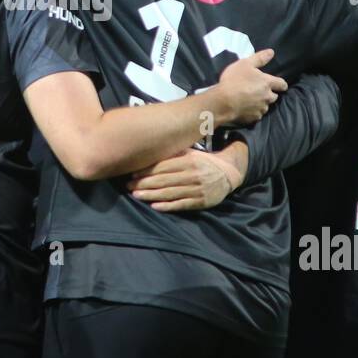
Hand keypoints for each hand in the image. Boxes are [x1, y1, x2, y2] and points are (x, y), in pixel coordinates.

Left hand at [127, 147, 244, 212]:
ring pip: (170, 193)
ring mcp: (197, 189)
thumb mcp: (192, 153)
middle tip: (128, 185)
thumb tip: (153, 151)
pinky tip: (154, 206)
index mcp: (189, 161)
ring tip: (136, 195)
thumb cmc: (204, 162)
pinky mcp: (201, 202)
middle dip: (144, 183)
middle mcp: (192, 175)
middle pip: (163, 180)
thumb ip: (175, 154)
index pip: (163, 166)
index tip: (132, 173)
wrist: (229, 174)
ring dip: (151, 195)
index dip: (147, 170)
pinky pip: (181, 205)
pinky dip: (167, 206)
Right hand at [212, 49, 285, 124]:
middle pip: (274, 97)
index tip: (280, 85)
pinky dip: (253, 112)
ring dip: (261, 103)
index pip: (282, 84)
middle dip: (270, 94)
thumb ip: (259, 58)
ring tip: (251, 101)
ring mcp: (261, 109)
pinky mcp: (254, 118)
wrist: (223, 102)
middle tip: (260, 91)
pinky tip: (246, 109)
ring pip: (265, 106)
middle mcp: (267, 97)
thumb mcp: (245, 64)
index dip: (281, 84)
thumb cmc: (234, 80)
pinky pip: (257, 115)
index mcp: (267, 83)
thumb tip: (272, 52)